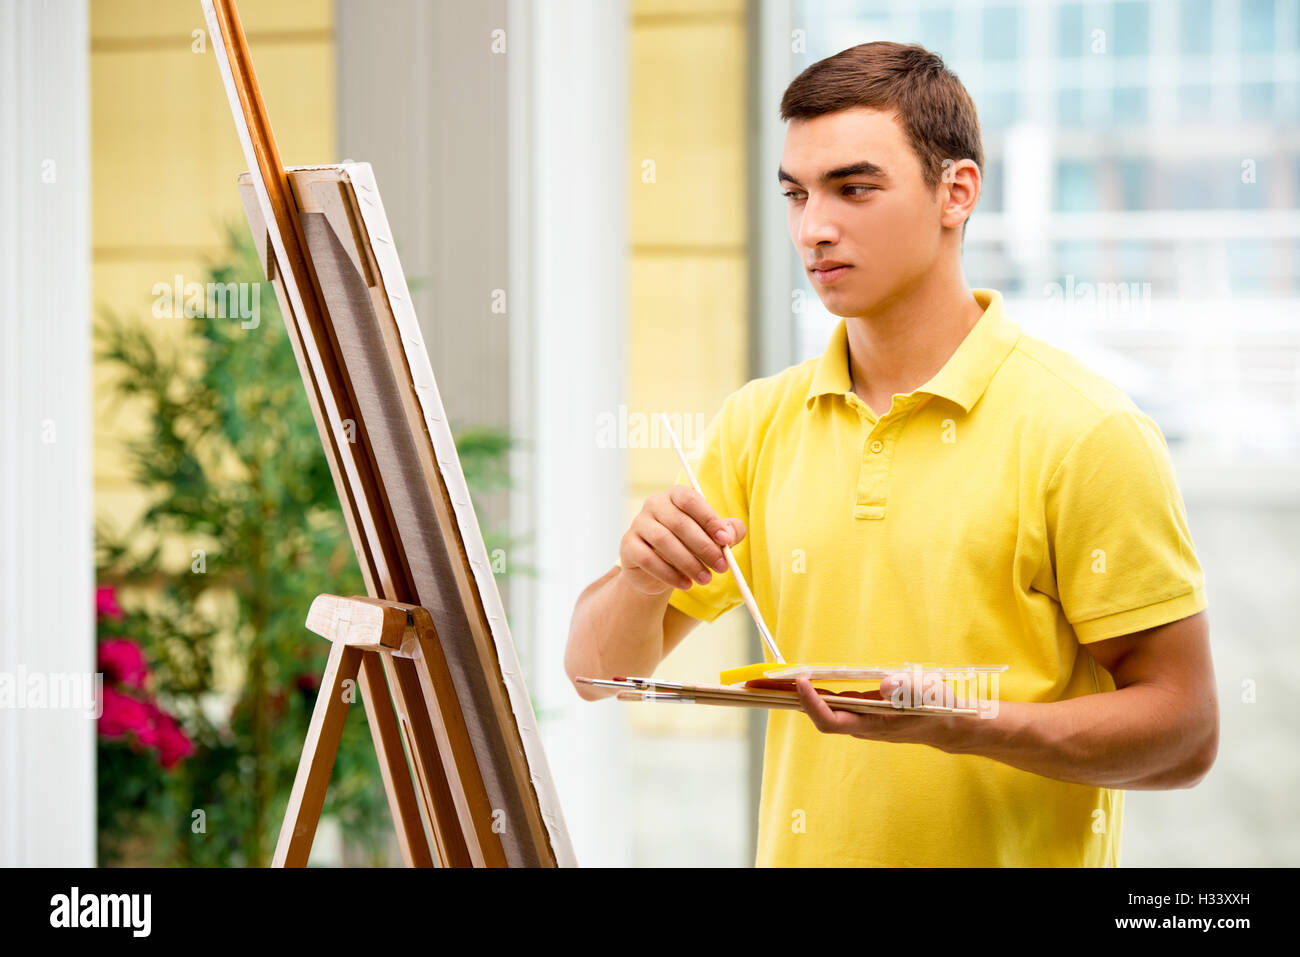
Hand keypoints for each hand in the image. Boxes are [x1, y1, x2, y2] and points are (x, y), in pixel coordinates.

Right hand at [619, 485, 746, 595]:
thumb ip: (728, 532)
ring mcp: (638, 524)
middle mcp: (654, 504)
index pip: (690, 500)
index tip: (725, 540)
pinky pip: (648, 559)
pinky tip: (685, 584)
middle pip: (679, 522)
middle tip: (721, 567)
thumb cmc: (690, 547)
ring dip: (688, 562)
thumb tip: (729, 535)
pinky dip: (669, 574)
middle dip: (704, 547)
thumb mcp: (713, 538)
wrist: (658, 570)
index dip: (709, 518)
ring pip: (663, 541)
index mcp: (675, 495)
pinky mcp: (628, 545)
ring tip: (705, 579)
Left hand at [793, 672, 967, 748]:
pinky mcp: (865, 710)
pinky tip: (812, 677)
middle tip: (778, 677)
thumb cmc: (938, 710)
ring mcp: (862, 718)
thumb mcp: (928, 694)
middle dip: (800, 698)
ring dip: (807, 694)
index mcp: (872, 726)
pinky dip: (822, 690)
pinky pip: (837, 702)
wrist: (948, 724)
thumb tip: (885, 685)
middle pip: (822, 715)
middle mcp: (861, 725)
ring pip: (828, 709)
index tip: (802, 682)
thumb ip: (908, 689)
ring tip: (786, 675)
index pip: (830, 721)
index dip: (812, 704)